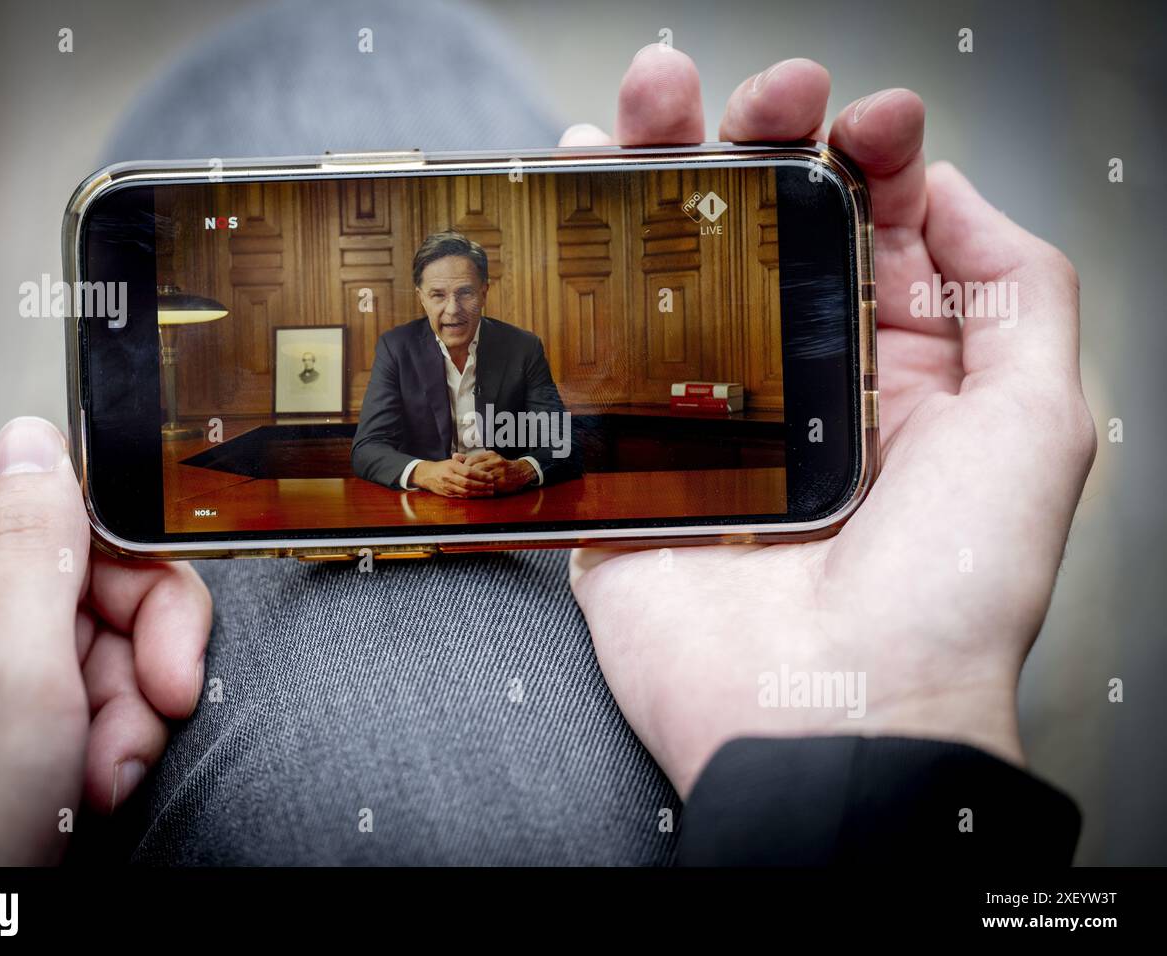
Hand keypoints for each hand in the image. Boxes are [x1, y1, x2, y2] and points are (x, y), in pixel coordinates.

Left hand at [0, 416, 211, 863]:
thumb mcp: (8, 662)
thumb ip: (34, 541)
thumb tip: (33, 436)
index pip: (79, 532)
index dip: (143, 588)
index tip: (167, 653)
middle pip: (105, 599)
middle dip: (141, 669)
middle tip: (145, 716)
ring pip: (114, 660)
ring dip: (131, 723)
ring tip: (97, 776)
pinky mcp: (22, 735)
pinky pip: (102, 710)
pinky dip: (116, 752)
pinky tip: (89, 790)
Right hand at [410, 456, 495, 497]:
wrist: (427, 475)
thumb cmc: (443, 466)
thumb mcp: (453, 461)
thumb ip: (466, 461)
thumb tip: (482, 462)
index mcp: (451, 466)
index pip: (468, 471)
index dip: (480, 475)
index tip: (490, 476)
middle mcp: (448, 477)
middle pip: (468, 483)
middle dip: (482, 485)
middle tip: (493, 485)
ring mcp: (448, 487)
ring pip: (466, 492)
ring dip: (479, 493)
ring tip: (490, 491)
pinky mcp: (448, 494)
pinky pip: (462, 496)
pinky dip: (473, 496)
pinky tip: (481, 495)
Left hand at [460, 450, 535, 493]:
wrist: (520, 472)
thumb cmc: (500, 465)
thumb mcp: (487, 458)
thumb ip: (470, 458)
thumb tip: (454, 456)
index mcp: (490, 455)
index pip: (471, 460)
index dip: (463, 468)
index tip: (458, 473)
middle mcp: (495, 462)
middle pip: (475, 470)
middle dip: (466, 477)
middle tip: (460, 482)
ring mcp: (499, 472)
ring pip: (480, 479)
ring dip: (472, 484)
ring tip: (466, 487)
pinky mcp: (502, 483)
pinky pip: (487, 487)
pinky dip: (479, 490)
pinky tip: (475, 491)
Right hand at [567, 47, 1094, 799]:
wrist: (828, 716)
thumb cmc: (944, 593)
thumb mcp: (1038, 427)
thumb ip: (1020, 294)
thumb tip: (950, 191)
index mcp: (901, 376)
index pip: (873, 233)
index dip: (867, 157)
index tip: (861, 116)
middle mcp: (802, 390)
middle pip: (764, 238)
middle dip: (755, 142)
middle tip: (753, 95)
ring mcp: (708, 423)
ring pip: (670, 278)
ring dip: (658, 184)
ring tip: (646, 113)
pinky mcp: (630, 465)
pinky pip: (593, 363)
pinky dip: (575, 286)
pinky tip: (573, 219)